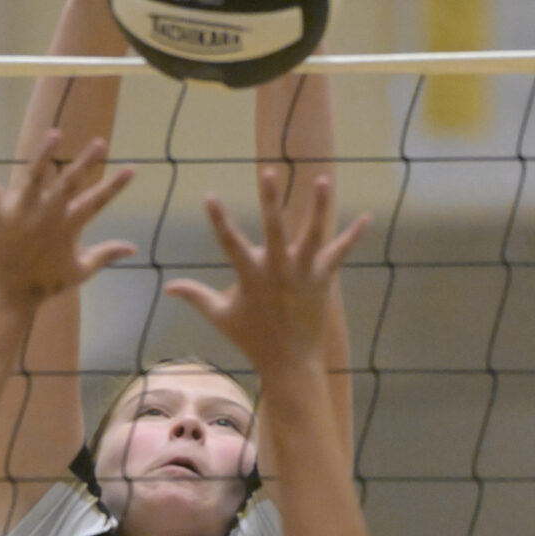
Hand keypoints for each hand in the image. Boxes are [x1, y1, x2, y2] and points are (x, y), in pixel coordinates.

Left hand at [0, 129, 135, 307]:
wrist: (6, 297)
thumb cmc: (44, 284)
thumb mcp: (80, 272)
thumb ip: (106, 255)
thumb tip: (132, 248)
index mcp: (68, 228)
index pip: (97, 202)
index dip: (115, 187)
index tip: (131, 169)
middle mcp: (46, 216)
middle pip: (70, 184)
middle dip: (86, 162)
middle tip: (100, 142)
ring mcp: (20, 212)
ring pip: (33, 178)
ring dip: (43, 156)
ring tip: (55, 134)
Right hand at [165, 170, 367, 373]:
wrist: (289, 363)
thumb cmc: (252, 339)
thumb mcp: (220, 317)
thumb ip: (195, 296)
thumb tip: (167, 287)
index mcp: (250, 276)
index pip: (229, 242)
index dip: (218, 219)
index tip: (210, 196)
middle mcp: (277, 271)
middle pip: (274, 229)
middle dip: (270, 200)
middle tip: (269, 171)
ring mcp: (303, 274)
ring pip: (313, 235)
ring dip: (319, 207)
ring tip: (323, 180)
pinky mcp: (322, 280)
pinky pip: (340, 254)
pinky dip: (353, 237)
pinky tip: (367, 218)